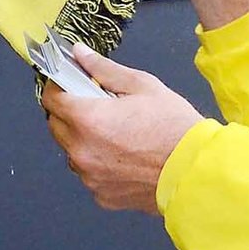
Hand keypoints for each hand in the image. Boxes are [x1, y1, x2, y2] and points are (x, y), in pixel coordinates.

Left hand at [40, 47, 206, 212]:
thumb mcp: (142, 85)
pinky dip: (99, 164)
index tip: (71, 84)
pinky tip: (124, 158)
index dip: (59, 87)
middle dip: (69, 113)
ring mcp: (90, 177)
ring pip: (72, 152)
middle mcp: (81, 151)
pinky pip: (90, 175)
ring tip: (114, 134)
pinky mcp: (102, 196)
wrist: (197, 171)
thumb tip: (79, 53)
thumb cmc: (173, 125)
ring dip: (82, 140)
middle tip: (96, 106)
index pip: (51, 99)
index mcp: (87, 119)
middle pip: (56, 126)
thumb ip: (104, 69)